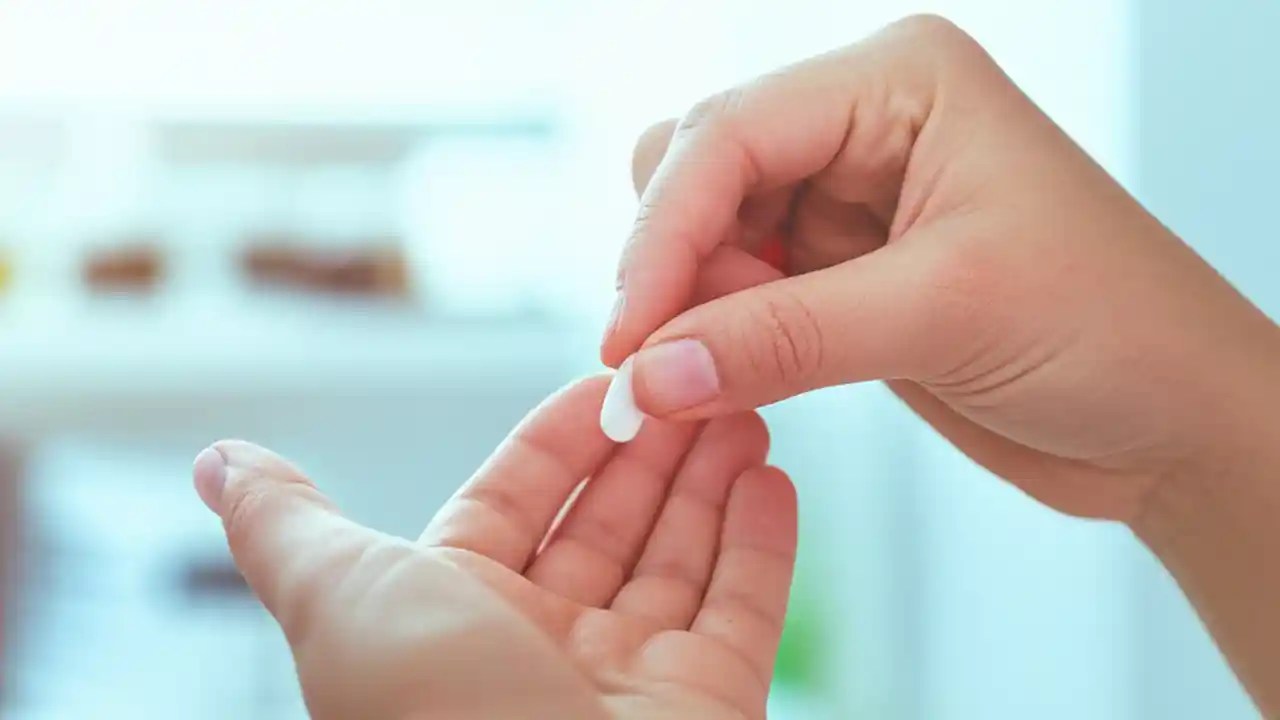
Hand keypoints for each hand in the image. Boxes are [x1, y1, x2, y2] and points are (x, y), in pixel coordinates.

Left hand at [192, 376, 795, 719]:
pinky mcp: (707, 707)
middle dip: (649, 446)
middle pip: (606, 522)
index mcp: (456, 614)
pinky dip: (761, 544)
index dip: (561, 435)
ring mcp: (629, 679)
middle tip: (694, 373)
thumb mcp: (343, 601)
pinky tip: (771, 478)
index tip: (608, 375)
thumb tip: (218, 461)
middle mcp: (541, 646)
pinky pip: (741, 611)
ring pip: (678, 557)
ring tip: (742, 404)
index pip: (518, 498)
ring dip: (710, 479)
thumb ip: (291, 525)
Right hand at [604, 14, 1279, 522]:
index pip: (729, 135)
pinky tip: (730, 383)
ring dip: (690, 307)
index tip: (628, 339)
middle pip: (697, 170)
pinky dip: (716, 340)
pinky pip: (736, 292)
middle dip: (672, 267)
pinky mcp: (840, 272)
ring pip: (704, 232)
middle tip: (666, 366)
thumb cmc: (1113, 330)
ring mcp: (847, 198)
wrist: (1176, 418)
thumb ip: (780, 339)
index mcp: (899, 82)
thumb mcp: (942, 316)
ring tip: (711, 379)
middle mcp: (862, 123)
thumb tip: (648, 374)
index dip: (663, 236)